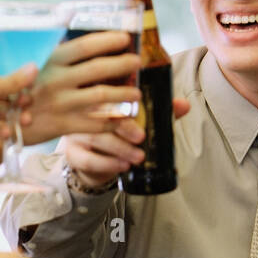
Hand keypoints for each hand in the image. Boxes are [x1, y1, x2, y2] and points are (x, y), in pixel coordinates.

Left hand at [0, 59, 35, 146]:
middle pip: (6, 96)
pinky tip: (8, 133)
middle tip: (29, 105)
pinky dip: (2, 132)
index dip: (20, 82)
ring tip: (26, 121)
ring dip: (15, 118)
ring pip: (2, 114)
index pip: (5, 76)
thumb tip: (35, 67)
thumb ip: (15, 81)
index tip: (34, 87)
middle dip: (20, 101)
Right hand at [21, 30, 142, 144]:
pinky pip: (95, 123)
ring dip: (124, 94)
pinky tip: (123, 119)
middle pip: (97, 69)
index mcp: (50, 61)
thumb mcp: (32, 67)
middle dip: (122, 64)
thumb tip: (86, 45)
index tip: (125, 38)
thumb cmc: (20, 91)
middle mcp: (56, 80)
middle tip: (137, 62)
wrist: (2, 122)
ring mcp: (61, 103)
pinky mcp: (63, 125)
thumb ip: (56, 58)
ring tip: (136, 93)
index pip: (84, 46)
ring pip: (101, 96)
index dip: (107, 40)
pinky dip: (113, 122)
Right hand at [62, 98, 190, 186]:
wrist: (91, 159)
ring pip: (96, 137)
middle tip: (141, 137)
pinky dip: (108, 163)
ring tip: (138, 156)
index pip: (108, 90)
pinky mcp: (73, 154)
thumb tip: (183, 105)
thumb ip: (157, 112)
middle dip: (123, 125)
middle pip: (100, 114)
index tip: (139, 101)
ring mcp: (75, 132)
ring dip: (119, 147)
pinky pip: (88, 159)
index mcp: (99, 96)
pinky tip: (123, 166)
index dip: (122, 94)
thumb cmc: (115, 133)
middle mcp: (83, 110)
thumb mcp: (136, 120)